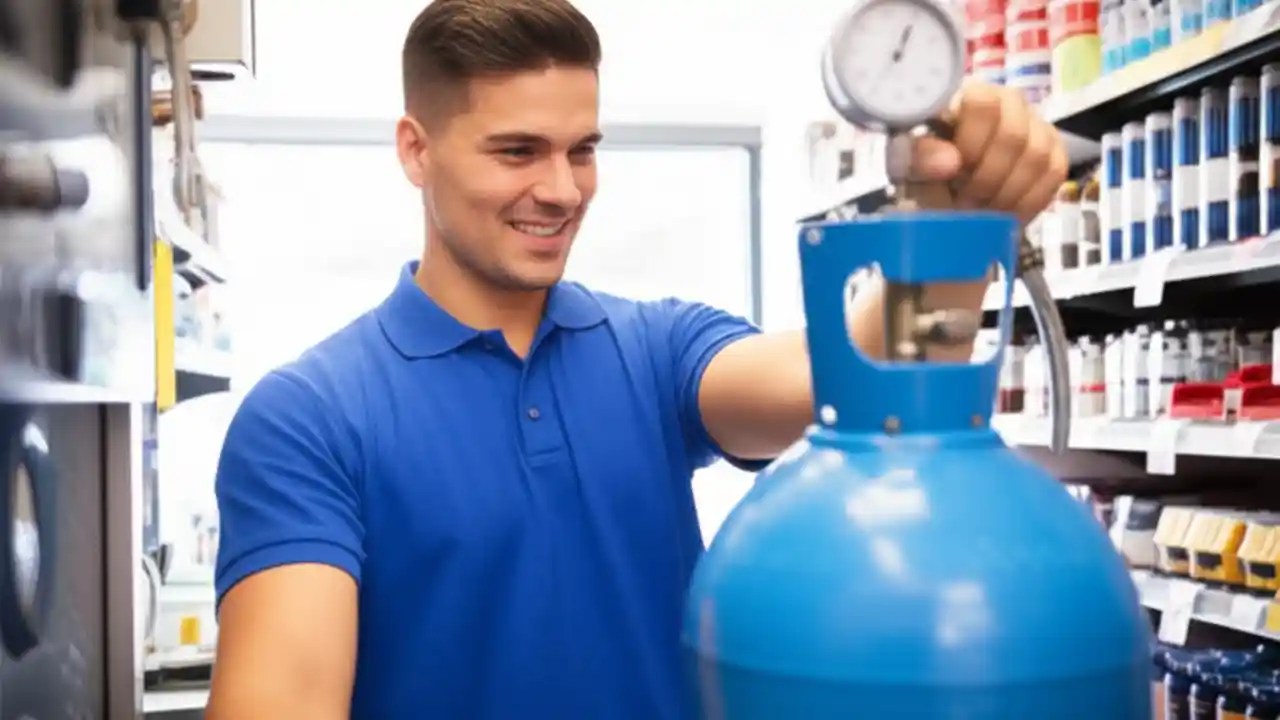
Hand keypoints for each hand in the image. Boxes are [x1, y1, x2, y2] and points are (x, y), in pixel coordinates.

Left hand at [909, 81, 1068, 225]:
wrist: (946, 191)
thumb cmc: (925, 169)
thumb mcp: (906, 163)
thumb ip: (918, 157)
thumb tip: (950, 163)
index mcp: (968, 95)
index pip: (983, 103)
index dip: (971, 143)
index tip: (953, 172)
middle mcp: (1008, 102)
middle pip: (1014, 135)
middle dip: (987, 179)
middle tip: (965, 203)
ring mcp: (1036, 125)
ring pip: (1038, 156)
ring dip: (1007, 193)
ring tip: (982, 211)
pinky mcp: (1054, 151)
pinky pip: (1054, 174)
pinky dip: (1029, 201)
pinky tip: (1005, 214)